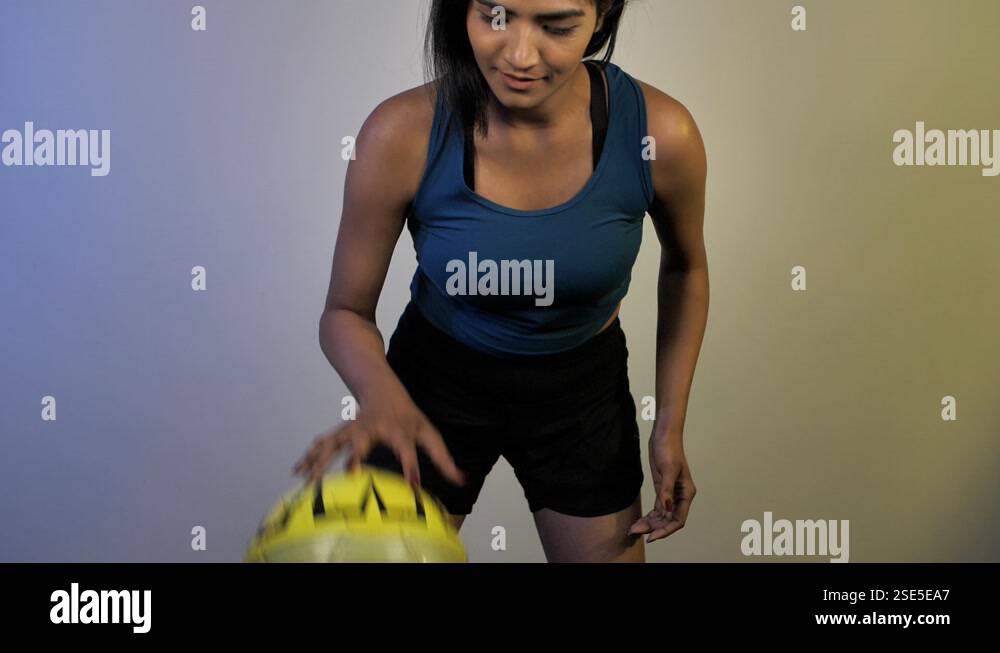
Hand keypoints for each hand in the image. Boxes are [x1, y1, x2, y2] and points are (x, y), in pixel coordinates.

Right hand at [291, 391, 467, 490]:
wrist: (378, 382)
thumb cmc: (406, 413)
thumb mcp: (427, 430)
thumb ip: (443, 457)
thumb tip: (464, 480)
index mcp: (399, 429)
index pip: (408, 450)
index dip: (411, 468)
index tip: (412, 486)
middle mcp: (374, 427)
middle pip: (364, 441)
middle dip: (356, 456)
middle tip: (351, 474)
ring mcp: (354, 427)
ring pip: (337, 442)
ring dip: (323, 459)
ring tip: (310, 478)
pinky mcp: (341, 430)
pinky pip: (324, 444)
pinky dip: (311, 456)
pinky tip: (299, 470)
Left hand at [629, 433, 695, 542]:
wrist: (663, 435)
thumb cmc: (669, 449)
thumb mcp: (667, 469)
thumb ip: (666, 490)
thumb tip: (666, 508)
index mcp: (686, 493)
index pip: (678, 519)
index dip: (665, 530)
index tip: (651, 536)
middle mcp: (680, 497)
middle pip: (668, 520)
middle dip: (653, 528)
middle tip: (634, 531)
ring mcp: (670, 494)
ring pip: (662, 516)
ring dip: (649, 524)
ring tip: (633, 529)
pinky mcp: (661, 489)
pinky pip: (657, 508)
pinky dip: (649, 516)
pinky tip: (639, 521)